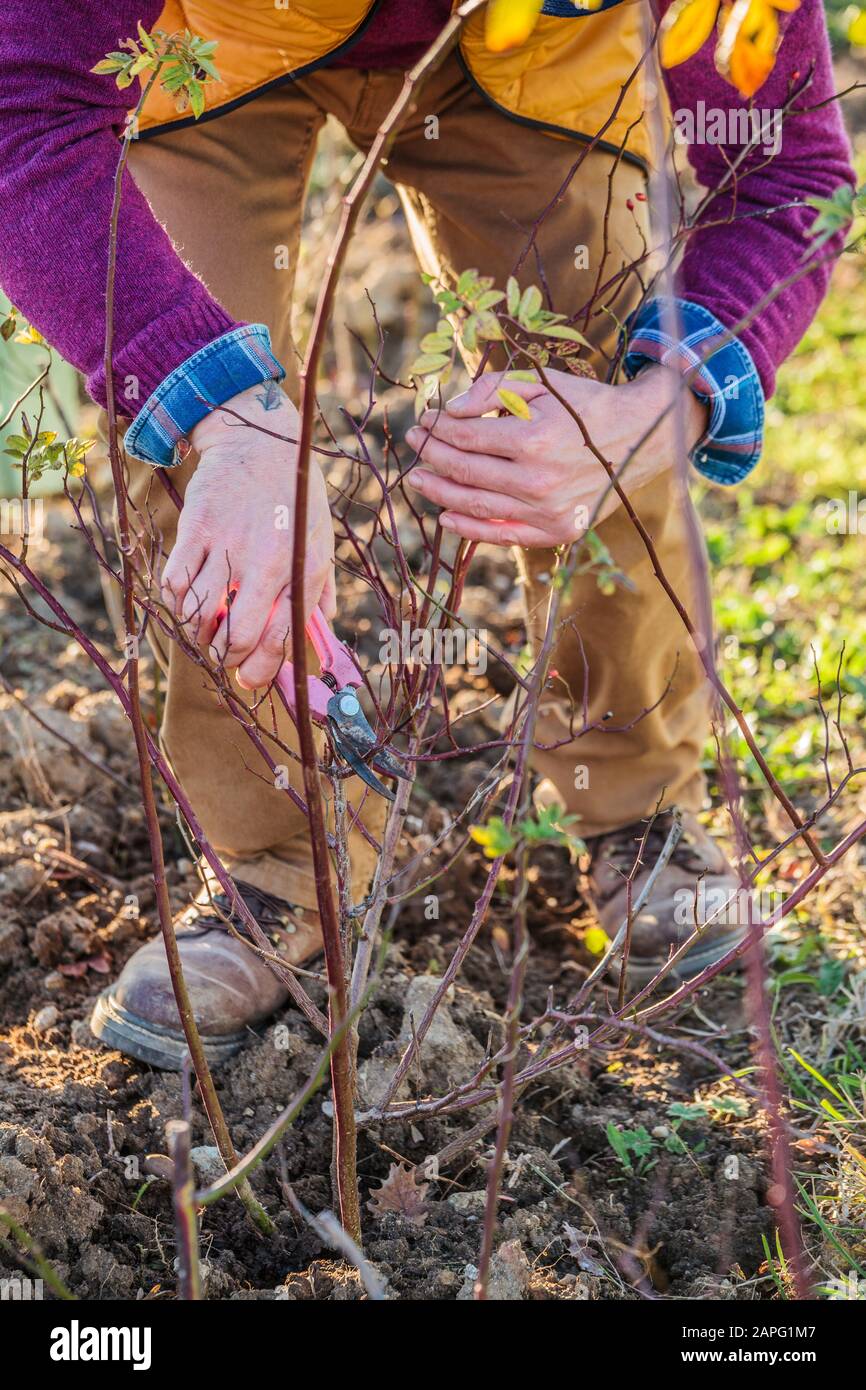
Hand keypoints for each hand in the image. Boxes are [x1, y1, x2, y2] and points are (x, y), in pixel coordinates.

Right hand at [160, 382, 334, 688]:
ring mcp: (228, 545)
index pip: (278, 640)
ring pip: (199, 616)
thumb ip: (319, 591)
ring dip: (197, 635)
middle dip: (225, 660)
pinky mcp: (196, 529)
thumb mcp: (322, 540)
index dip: (259, 671)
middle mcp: (267, 562)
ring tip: (202, 632)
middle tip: (221, 658)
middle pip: (236, 638)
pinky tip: (185, 599)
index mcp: (302, 569)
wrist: (260, 441)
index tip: (247, 679)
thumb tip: (319, 638)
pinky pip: (174, 584)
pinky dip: (175, 602)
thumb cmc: (295, 497)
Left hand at [404, 365, 708, 546]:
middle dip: (432, 455)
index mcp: (533, 439)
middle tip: (415, 443)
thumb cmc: (586, 405)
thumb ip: (493, 388)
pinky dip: (469, 529)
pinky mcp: (555, 531)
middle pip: (464, 471)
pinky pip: (502, 535)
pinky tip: (445, 516)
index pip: (466, 436)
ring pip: (475, 506)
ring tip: (419, 478)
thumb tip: (450, 411)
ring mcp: (546, 511)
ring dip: (439, 492)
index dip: (437, 428)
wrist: (642, 438)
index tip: (424, 421)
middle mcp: (537, 480)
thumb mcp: (543, 381)